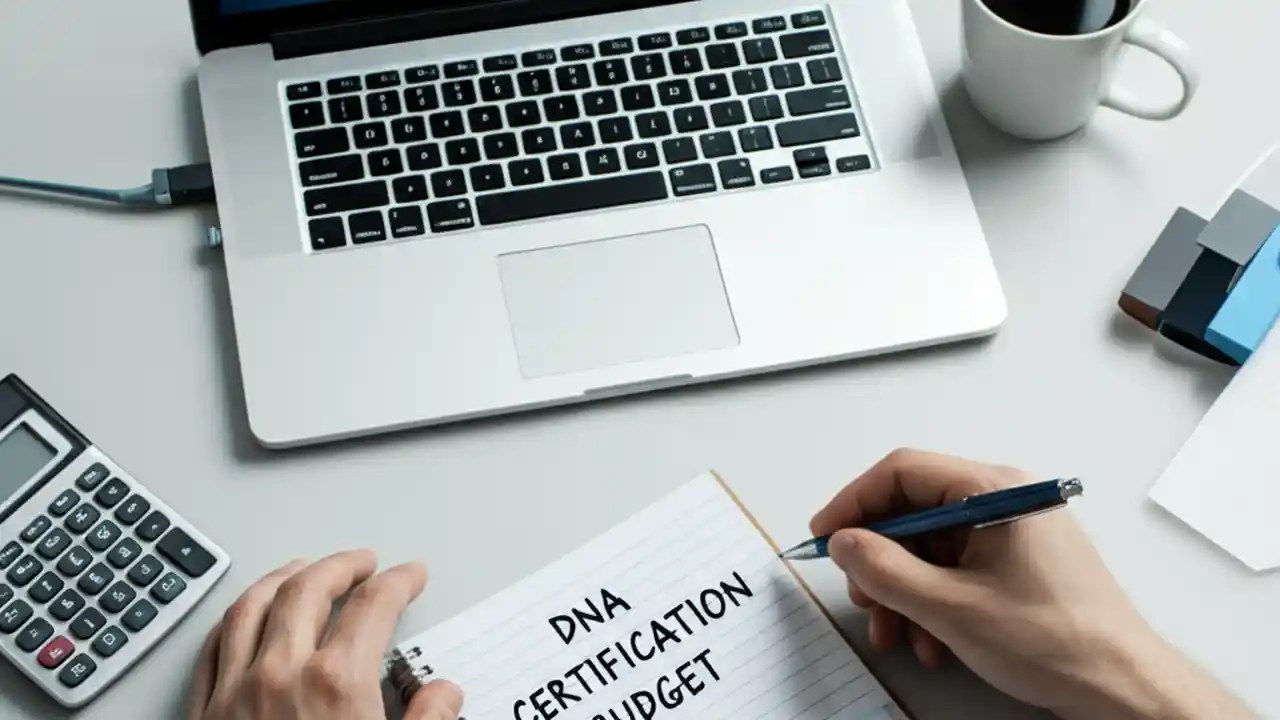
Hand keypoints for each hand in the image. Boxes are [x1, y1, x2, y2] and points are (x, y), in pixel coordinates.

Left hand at [187, 550, 461, 719]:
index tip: (410, 576)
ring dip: (284, 576)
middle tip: (364, 563)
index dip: (398, 582)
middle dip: (342, 565)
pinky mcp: (202, 716)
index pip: (373, 605)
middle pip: (309, 588)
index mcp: (335, 683)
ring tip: (304, 568)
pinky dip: (237, 614)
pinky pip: (215, 643)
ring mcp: (233, 692)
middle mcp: (280, 674)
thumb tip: (442, 693)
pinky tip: (247, 614)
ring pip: (253, 604)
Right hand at [811, 449, 1252, 719]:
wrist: (1122, 684)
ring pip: (932, 547)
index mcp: (994, 490)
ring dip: (903, 592)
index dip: (854, 502)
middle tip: (861, 598)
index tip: (824, 536)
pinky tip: (930, 643)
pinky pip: (958, 568)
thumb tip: (844, 542)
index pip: (903, 472)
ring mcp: (1014, 531)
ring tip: (895, 635)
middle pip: (914, 512)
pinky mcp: (1020, 562)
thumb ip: (885, 570)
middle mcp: (1005, 499)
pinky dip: (933, 602)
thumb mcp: (951, 608)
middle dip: (879, 561)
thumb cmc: (1054, 640)